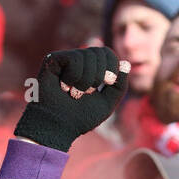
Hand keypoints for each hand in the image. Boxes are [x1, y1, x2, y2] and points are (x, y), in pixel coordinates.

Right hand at [13, 47, 129, 152]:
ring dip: (85, 81)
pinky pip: (74, 59)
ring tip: (73, 93)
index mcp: (91, 68)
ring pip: (86, 55)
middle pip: (99, 52)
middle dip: (98, 76)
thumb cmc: (81, 117)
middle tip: (87, 92)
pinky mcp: (52, 59)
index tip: (108, 82)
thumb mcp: (107, 103)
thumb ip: (120, 85)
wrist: (58, 127)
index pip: (107, 53)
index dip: (112, 66)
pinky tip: (63, 87)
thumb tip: (126, 62)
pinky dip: (73, 77)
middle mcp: (78, 61)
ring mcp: (64, 59)